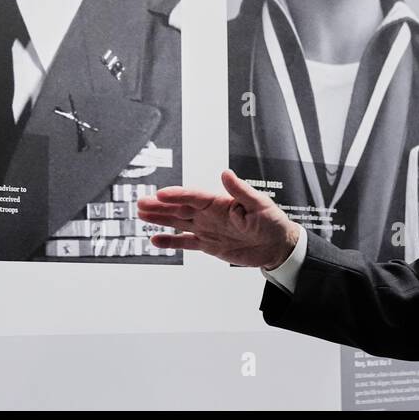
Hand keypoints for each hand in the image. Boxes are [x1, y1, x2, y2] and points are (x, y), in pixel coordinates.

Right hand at [137, 170, 300, 268]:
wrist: (277, 246)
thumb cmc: (272, 221)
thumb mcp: (260, 204)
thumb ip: (241, 190)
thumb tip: (226, 174)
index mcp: (220, 202)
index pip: (194, 197)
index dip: (177, 195)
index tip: (161, 194)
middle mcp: (210, 214)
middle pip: (180, 208)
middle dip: (160, 206)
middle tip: (141, 202)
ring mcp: (207, 229)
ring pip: (178, 222)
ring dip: (160, 219)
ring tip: (141, 214)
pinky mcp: (208, 245)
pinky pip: (186, 242)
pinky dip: (171, 242)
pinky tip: (156, 239)